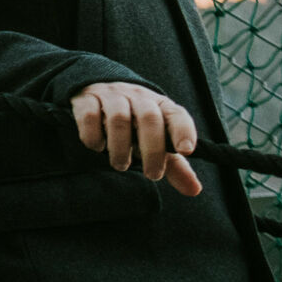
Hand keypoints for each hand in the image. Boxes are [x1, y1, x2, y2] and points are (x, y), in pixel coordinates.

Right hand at [70, 80, 203, 194]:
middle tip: (151, 175)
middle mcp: (138, 97)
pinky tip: (97, 148)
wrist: (99, 91)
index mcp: (160, 106)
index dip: (183, 131)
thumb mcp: (156, 141)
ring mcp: (111, 96)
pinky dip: (93, 136)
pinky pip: (89, 116)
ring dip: (120, 147)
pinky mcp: (86, 100)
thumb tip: (194, 190)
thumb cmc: (135, 124)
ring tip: (121, 165)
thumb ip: (174, 165)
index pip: (176, 114)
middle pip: (149, 118)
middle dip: (152, 150)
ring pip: (118, 118)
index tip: (186, 150)